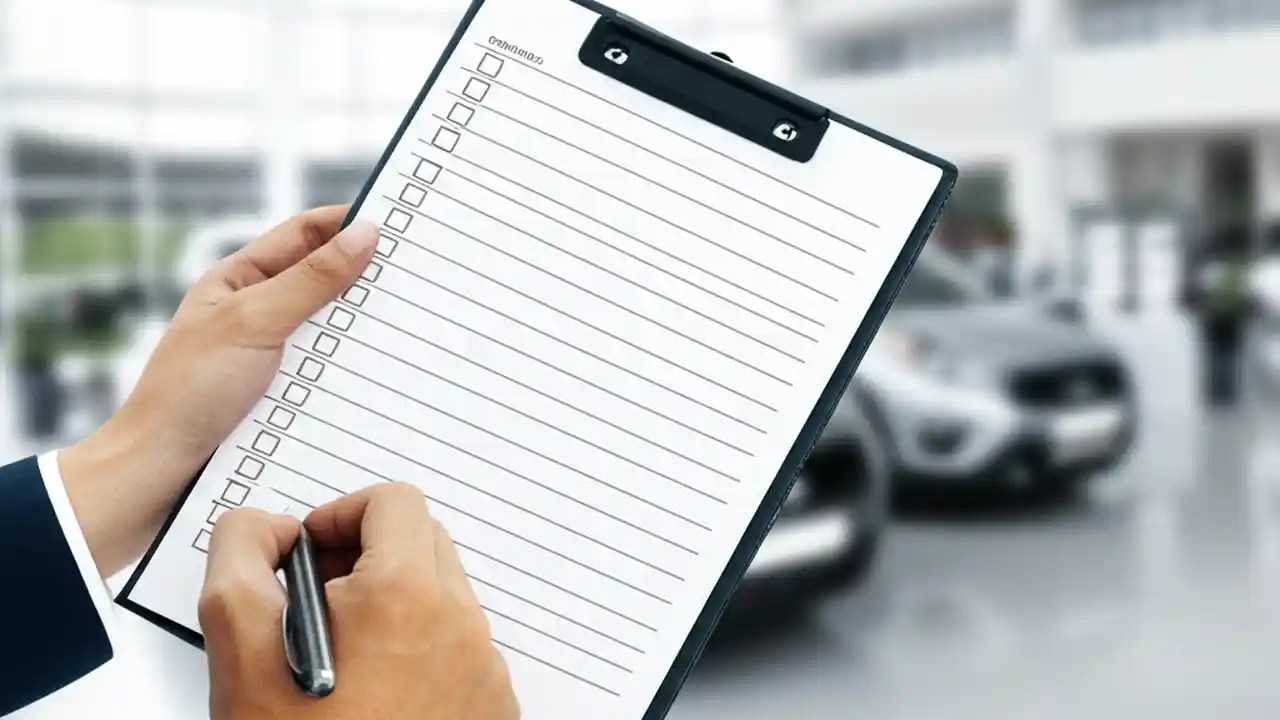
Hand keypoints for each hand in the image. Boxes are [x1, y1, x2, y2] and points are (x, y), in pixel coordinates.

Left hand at [59, 207, 378, 575]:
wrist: (158, 474)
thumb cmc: (186, 393)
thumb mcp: (253, 321)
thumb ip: (310, 279)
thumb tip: (364, 234)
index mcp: (239, 281)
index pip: (304, 234)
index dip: (347, 223)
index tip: (397, 224)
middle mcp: (257, 313)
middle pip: (323, 281)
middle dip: (365, 277)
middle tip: (415, 278)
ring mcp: (271, 356)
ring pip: (330, 330)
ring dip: (362, 330)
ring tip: (408, 328)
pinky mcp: (283, 396)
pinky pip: (329, 374)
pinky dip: (354, 371)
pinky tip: (381, 378)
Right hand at [200, 485, 519, 719]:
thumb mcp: (237, 645)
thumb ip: (242, 553)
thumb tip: (270, 527)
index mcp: (406, 594)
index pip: (393, 502)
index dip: (341, 514)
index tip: (311, 550)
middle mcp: (460, 625)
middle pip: (423, 544)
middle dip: (369, 557)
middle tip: (320, 601)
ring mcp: (484, 671)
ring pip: (444, 599)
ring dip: (395, 607)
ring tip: (344, 659)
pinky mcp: (493, 708)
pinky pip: (463, 652)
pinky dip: (424, 654)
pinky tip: (377, 695)